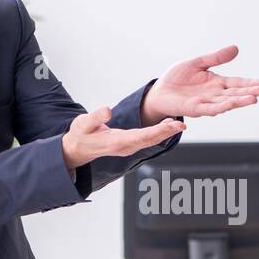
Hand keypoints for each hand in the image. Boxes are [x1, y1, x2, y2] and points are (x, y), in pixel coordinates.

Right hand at [61, 105, 184, 169]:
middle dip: (166, 133)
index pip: (141, 136)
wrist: (78, 149)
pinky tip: (167, 126)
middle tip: (181, 125)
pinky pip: (147, 140)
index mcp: (117, 142)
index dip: (157, 131)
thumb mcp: (83, 124)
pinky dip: (158, 133)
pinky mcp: (129, 144)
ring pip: (150, 141)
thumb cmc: (80, 135)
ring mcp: (128, 147)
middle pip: (150, 140)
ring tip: (178, 124)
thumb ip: (95, 117)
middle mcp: (125, 147)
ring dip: (165, 133)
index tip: (170, 126)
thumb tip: (108, 110)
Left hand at [141, 44, 258, 123]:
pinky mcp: (194, 108)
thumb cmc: (178, 78)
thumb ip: (216, 58)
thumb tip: (236, 48)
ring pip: (225, 103)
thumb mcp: (198, 63)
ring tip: (253, 99)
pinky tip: (230, 105)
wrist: (159, 91)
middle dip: (248, 93)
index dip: (249, 84)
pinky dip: (220, 107)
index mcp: (216, 83)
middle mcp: (213, 94)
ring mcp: (205, 102)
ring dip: (239, 102)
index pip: (236, 83)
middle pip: (234, 94)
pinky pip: (209, 108)